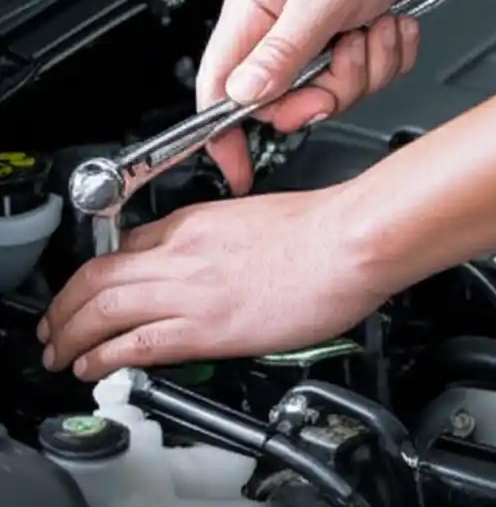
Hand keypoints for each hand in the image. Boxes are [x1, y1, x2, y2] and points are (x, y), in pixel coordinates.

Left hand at [37, 188, 391, 380]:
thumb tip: (228, 260)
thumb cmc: (328, 230)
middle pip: (97, 277)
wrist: (352, 241)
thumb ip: (231, 237)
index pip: (129, 245)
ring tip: (61, 352)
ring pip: (102, 309)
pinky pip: (134, 343)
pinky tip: (92, 366)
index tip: (101, 288)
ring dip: (71, 333)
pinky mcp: (206, 326)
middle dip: (65, 305)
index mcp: (199, 221)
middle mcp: (183, 253)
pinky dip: (102, 356)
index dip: (103, 271)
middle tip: (56, 324)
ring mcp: (191, 290)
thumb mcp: (264, 216)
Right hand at [199, 0, 444, 194]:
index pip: (219, 88)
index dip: (224, 133)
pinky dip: (389, 52)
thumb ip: (282, 53)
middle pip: (288, 100)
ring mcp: (321, 32)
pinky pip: (370, 74)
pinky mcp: (355, 34)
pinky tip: (392, 20)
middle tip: (347, 57)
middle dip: (329, 88)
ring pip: (336, 90)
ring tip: (375, 22)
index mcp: (254, 11)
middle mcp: (281, 25)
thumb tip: (243, 96)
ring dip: (367, 65)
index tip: (238, 168)